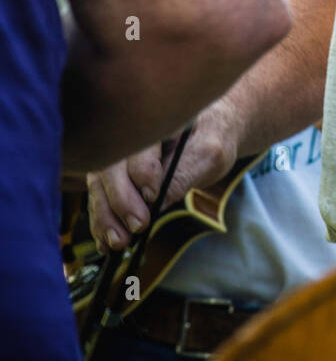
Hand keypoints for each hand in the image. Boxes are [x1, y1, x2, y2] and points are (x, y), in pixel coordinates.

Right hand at [87, 97, 242, 251]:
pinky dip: (101, 220)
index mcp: (156, 119)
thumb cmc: (211, 138)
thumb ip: (185, 174)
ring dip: (105, 215)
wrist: (208, 133)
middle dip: (120, 199)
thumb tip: (156, 205)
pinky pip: (100, 196)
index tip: (153, 195)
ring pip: (100, 184)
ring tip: (117, 242)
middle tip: (137, 226)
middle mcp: (129, 133)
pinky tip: (105, 242)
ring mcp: (118, 154)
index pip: (139, 144)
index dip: (143, 171)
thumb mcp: (210, 154)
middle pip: (111, 166)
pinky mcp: (115, 175)